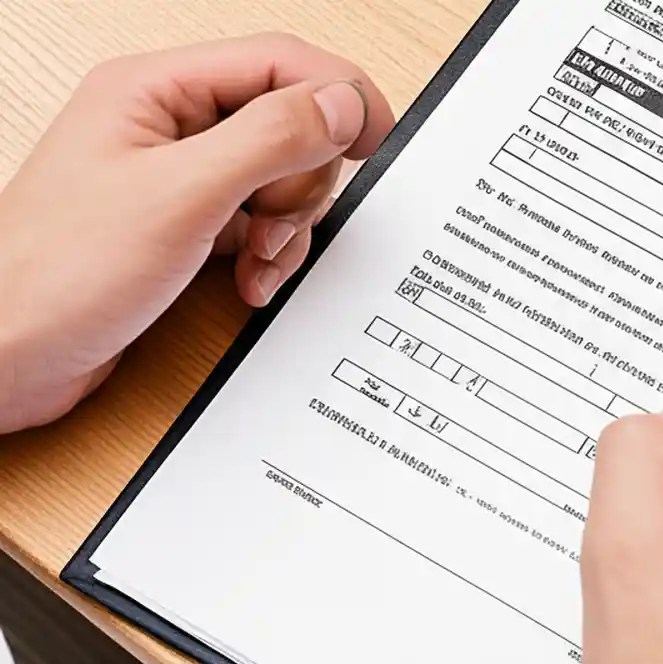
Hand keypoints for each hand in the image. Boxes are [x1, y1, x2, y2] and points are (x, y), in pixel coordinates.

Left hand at [0, 34, 394, 432]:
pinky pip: (259, 224)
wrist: (10, 356)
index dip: (337, 93)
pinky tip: (249, 282)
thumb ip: (270, 140)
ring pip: (279, 178)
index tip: (379, 136)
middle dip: (300, 181)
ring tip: (257, 260)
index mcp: (154, 90)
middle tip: (276, 221)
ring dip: (286, 226)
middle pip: (287, 123)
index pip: (276, 61)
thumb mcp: (182, 196)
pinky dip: (268, 256)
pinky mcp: (184, 227)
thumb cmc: (57, 272)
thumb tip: (341, 105)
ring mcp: (177, 178)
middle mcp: (168, 126)